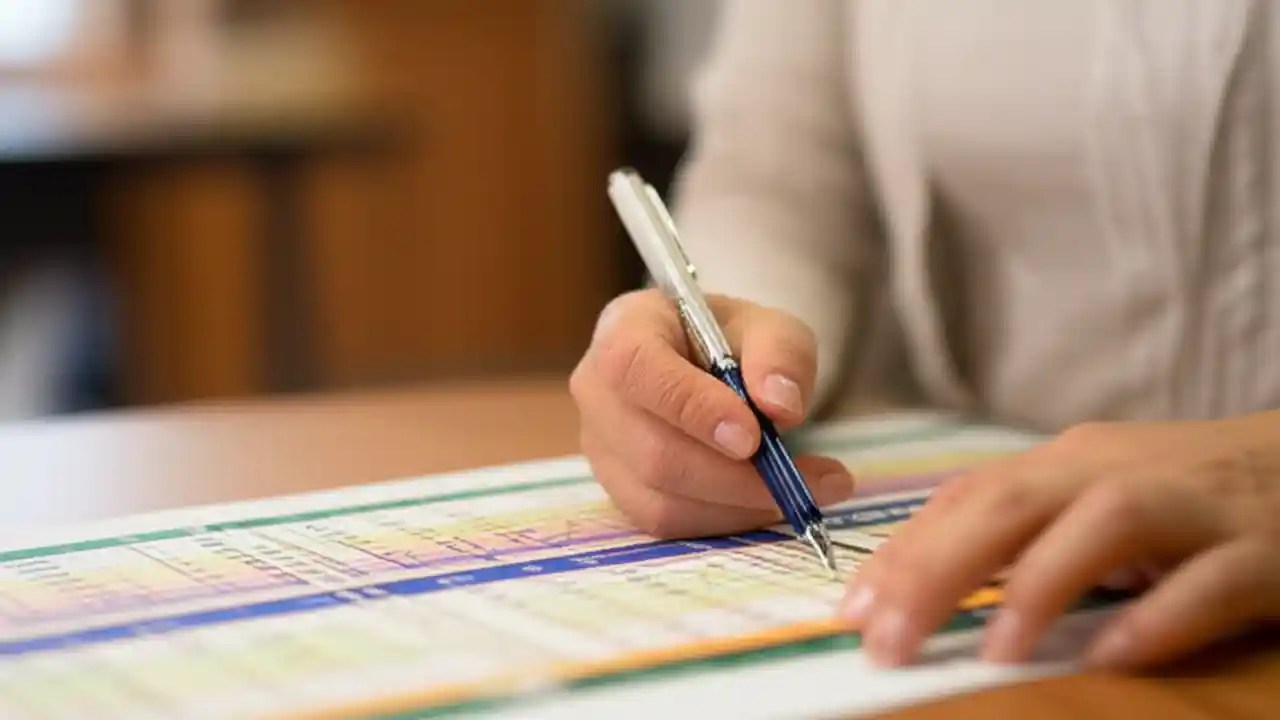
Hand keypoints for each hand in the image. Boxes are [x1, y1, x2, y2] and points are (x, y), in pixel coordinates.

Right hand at [570, 289, 854, 537]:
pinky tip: (767, 503)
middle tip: (803, 479)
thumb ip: (781, 353)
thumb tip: (783, 406)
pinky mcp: (619, 491)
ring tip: (803, 491)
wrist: (707, 366)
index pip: (637, 368)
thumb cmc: (731, 341)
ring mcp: (601, 447)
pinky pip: (669, 523)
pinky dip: (727, 520)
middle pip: (653, 451)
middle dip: (734, 476)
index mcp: (624, 329)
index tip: (752, 437)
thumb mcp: (769, 327)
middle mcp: (597, 390)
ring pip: (661, 499)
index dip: (692, 408)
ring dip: (739, 505)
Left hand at [838, 415, 1279, 669]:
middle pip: (1011, 504)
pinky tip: (1111, 657)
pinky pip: (1207, 581)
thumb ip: (1025, 535)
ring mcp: (1192, 502)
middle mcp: (1116, 471)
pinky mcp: (1262, 545)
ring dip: (1041, 586)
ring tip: (992, 650)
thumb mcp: (1093, 500)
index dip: (905, 550)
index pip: (967, 497)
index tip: (851, 608)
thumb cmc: (1188, 492)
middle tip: (884, 639)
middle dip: (938, 569)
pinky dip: (1157, 617)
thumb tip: (924, 591)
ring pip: (1105, 523)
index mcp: (1067, 463)